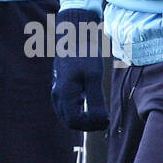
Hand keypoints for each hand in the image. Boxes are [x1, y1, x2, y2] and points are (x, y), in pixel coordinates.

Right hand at [51, 8, 109, 130]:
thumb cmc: (84, 54)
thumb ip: (96, 99)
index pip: (75, 121)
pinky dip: (80, 112)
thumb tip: (101, 120)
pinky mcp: (60, 90)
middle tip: (105, 119)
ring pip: (68, 117)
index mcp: (64, 93)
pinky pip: (68, 109)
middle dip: (88, 124)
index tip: (106, 120)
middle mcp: (57, 96)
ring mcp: (57, 93)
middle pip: (70, 122)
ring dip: (84, 119)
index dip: (91, 125)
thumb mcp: (94, 75)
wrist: (73, 37)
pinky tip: (91, 105)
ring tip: (100, 114)